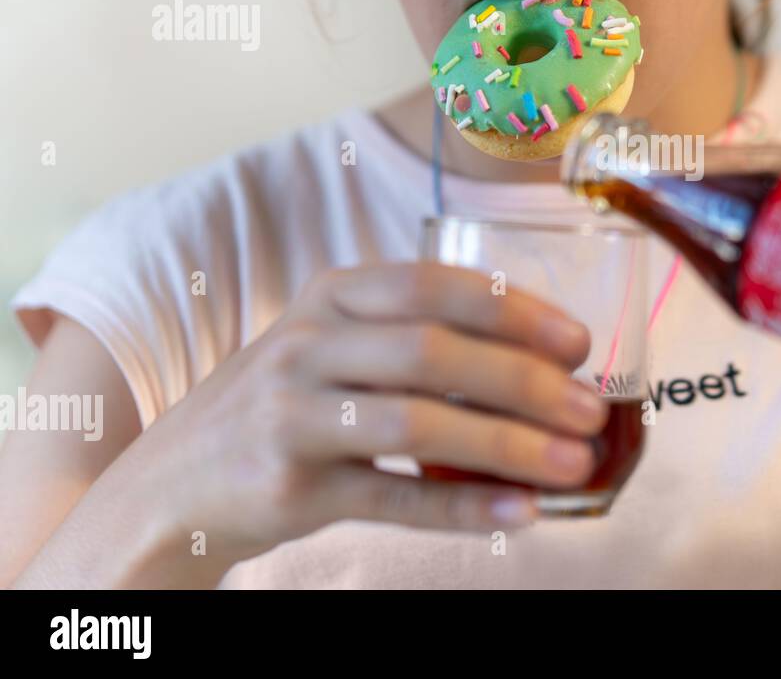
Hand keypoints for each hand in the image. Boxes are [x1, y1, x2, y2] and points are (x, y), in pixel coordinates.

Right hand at [110, 261, 604, 574]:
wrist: (172, 483)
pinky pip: (392, 496)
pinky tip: (518, 513)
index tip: (576, 341)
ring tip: (573, 463)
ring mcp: (291, 416)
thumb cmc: (285, 404)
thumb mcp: (332, 347)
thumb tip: (540, 369)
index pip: (430, 286)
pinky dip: (462, 505)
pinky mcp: (289, 488)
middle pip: (431, 351)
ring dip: (507, 445)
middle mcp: (306, 346)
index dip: (511, 310)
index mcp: (331, 298)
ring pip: (417, 422)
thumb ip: (413, 341)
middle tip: (589, 408)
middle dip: (523, 380)